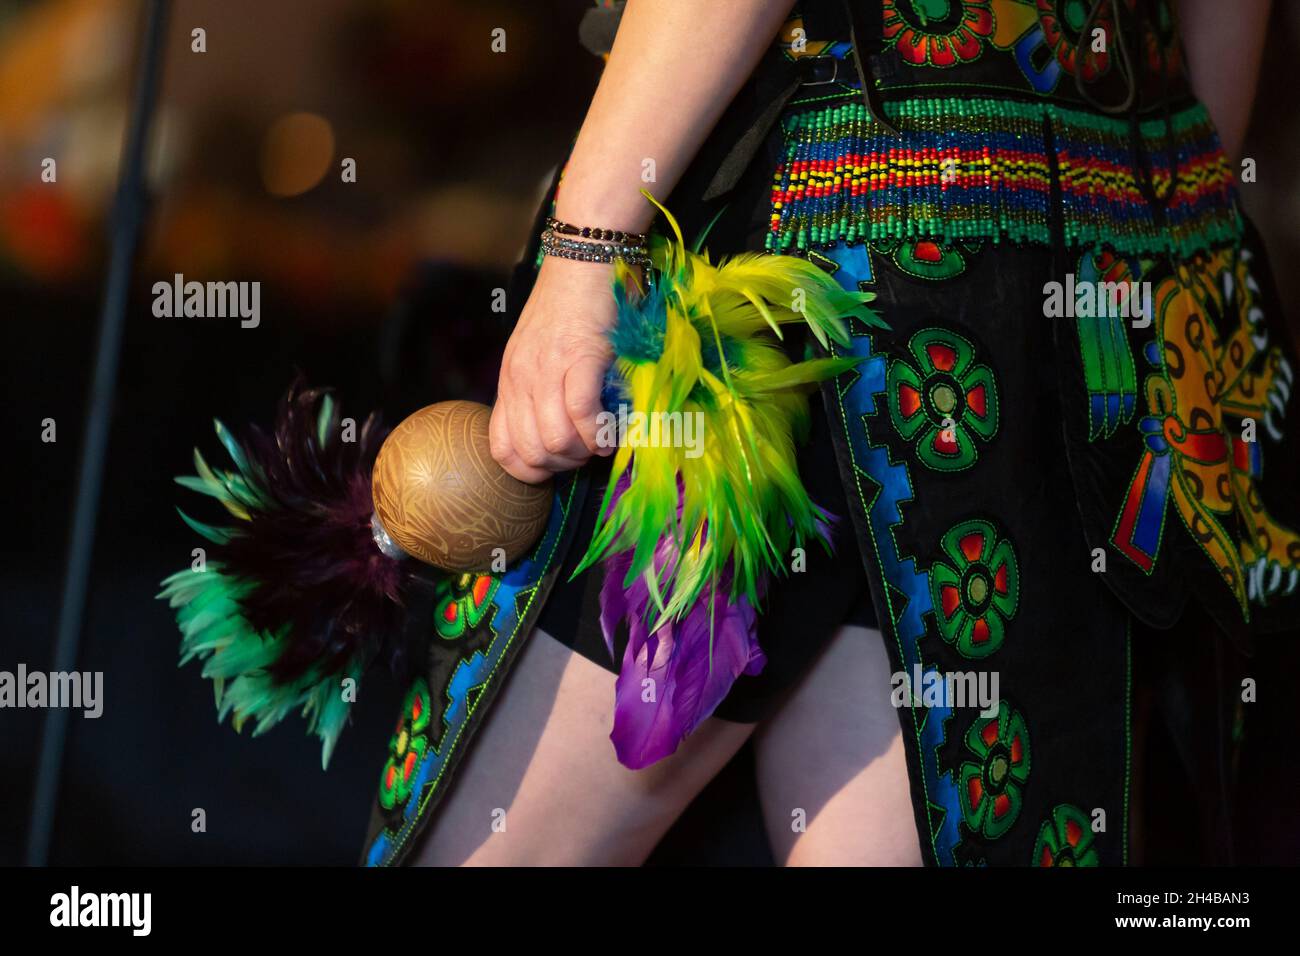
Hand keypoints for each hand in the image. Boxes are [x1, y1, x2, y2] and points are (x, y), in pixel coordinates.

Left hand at [490, 255, 616, 483]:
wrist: (586, 259)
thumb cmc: (571, 306)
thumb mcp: (539, 353)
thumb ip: (539, 391)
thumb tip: (556, 436)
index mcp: (509, 380)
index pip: (502, 450)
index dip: (531, 471)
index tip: (558, 463)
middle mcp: (521, 378)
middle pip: (530, 453)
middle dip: (563, 464)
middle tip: (587, 451)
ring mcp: (547, 368)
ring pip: (554, 440)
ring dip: (584, 451)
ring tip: (601, 440)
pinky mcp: (579, 357)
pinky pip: (581, 412)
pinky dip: (599, 431)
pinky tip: (611, 430)